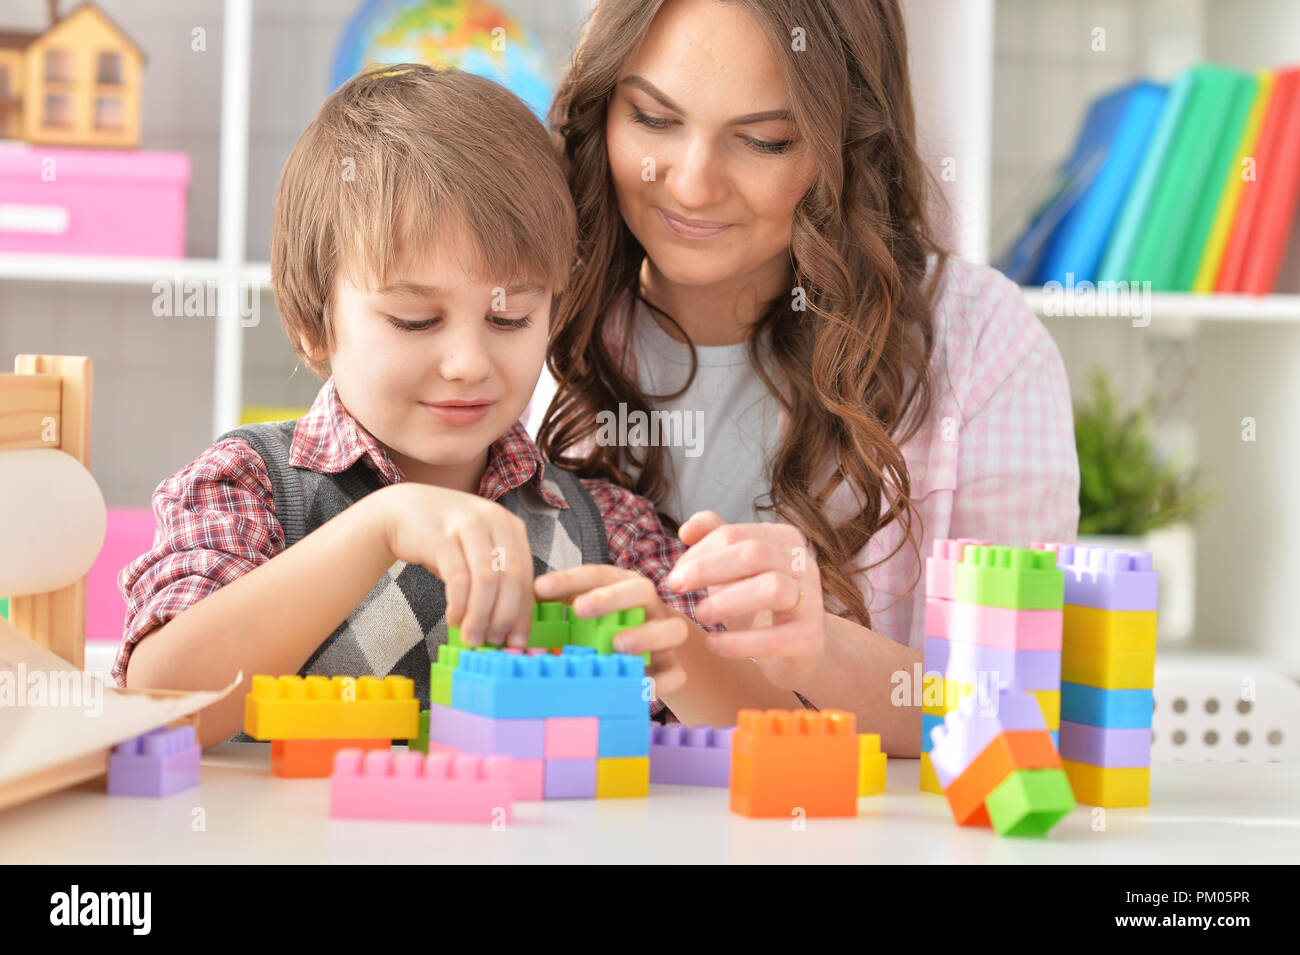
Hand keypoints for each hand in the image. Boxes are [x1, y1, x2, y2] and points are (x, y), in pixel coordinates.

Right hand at [373, 482, 533, 647]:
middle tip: (494, 642)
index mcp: (511, 525)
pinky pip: (458, 578)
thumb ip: (498, 578)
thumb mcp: (480, 551)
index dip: (523, 612)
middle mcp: (494, 519)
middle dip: (503, 617)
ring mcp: (468, 524)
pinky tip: (454, 619)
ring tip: (472, 637)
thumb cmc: (445, 539)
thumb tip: (512, 626)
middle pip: (510, 578)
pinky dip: (459, 605)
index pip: (526, 575)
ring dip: (480, 616)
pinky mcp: (442, 535)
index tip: (517, 641)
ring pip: (486, 580)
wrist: (401, 511)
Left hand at [534, 565, 687, 695]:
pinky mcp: (673, 667)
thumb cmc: (606, 627)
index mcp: (621, 586)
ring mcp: (664, 636)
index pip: (598, 574)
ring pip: (671, 629)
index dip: (568, 579)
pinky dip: (661, 682)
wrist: (652, 651)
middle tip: (580, 610)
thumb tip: (515, 609)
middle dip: (611, 598)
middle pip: (641, 590)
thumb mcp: (581, 614)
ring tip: (617, 645)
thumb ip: (555, 609)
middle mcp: (647, 607)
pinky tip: (639, 687)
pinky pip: (677, 674)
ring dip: (645, 635)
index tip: (540, 589)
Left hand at [665, 510, 824, 690]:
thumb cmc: (759, 601)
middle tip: (675, 587)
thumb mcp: (735, 568)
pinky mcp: (810, 640)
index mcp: (784, 540)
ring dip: (727, 601)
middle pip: (755, 553)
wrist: (800, 648)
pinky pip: (775, 638)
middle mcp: (803, 565)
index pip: (734, 535)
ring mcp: (811, 601)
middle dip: (707, 568)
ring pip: (772, 589)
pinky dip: (738, 642)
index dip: (698, 553)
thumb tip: (687, 528)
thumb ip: (714, 541)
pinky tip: (713, 644)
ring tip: (699, 615)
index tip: (675, 575)